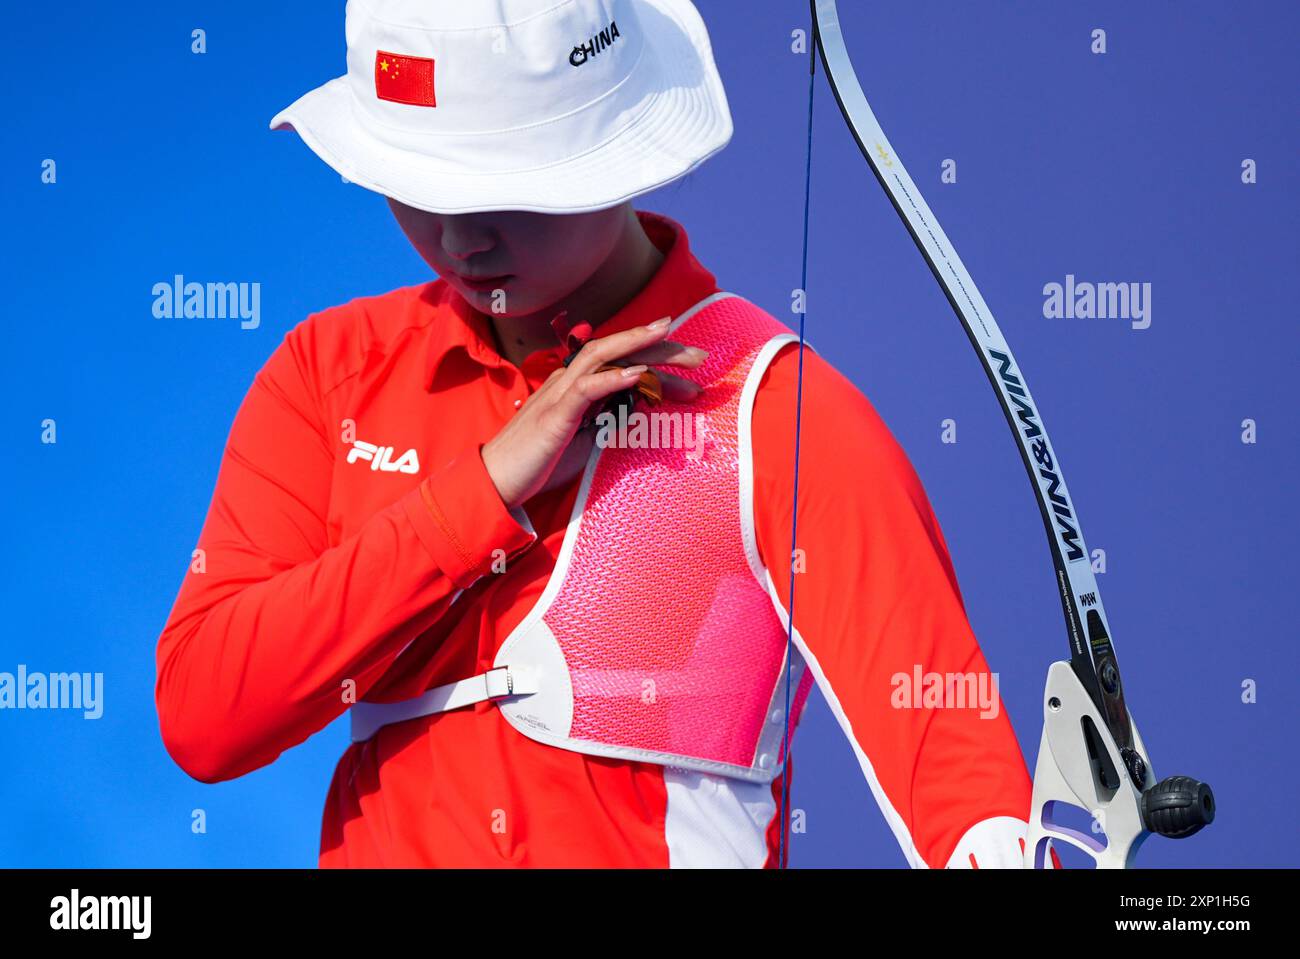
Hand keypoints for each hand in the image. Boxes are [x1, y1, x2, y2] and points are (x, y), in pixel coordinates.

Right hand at [480, 317, 707, 509]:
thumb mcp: (587, 440)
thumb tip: (641, 410)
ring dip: (639, 348)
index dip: (659, 364)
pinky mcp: (554, 416)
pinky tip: (637, 373)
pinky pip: (586, 389)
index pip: (623, 364)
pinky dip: (612, 378)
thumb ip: (611, 421)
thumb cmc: (540, 463)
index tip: (694, 375)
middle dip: (661, 349)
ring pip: (602, 357)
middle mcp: (568, 381)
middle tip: (701, 357)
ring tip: (671, 339)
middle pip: (618, 351)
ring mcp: (559, 395)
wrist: (496, 482)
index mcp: (577, 387)